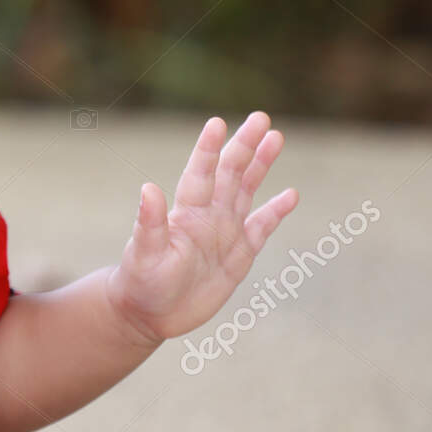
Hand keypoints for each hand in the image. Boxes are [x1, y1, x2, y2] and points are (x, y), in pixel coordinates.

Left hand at [103, 112, 297, 348]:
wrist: (150, 313)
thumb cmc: (141, 282)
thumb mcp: (144, 255)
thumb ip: (149, 224)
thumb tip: (148, 189)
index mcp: (185, 213)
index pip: (200, 174)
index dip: (208, 149)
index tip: (218, 122)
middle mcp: (207, 215)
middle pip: (229, 173)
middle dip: (245, 146)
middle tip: (261, 118)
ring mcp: (225, 232)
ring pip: (246, 190)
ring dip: (260, 165)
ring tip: (276, 137)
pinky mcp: (239, 254)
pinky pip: (262, 226)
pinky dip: (276, 211)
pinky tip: (290, 194)